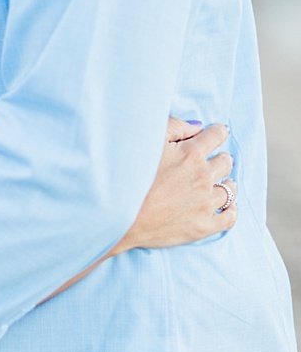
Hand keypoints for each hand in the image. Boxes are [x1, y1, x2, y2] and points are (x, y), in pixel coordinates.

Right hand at [120, 118, 234, 250]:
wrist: (119, 215)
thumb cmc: (127, 175)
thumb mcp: (146, 140)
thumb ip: (174, 127)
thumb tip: (197, 126)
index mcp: (191, 153)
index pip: (216, 136)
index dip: (217, 132)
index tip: (217, 133)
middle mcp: (204, 177)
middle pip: (225, 162)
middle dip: (221, 158)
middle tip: (214, 160)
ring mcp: (206, 203)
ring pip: (229, 189)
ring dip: (226, 183)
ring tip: (222, 183)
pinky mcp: (204, 225)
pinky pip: (230, 217)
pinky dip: (231, 210)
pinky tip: (227, 207)